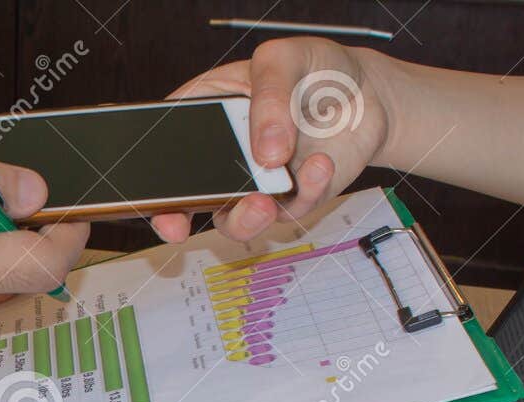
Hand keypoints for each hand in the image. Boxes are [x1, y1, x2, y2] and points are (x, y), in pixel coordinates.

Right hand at [150, 38, 392, 243]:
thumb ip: (268, 96)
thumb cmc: (316, 68)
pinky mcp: (291, 198)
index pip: (165, 153)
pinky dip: (305, 192)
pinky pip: (289, 210)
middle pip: (189, 199)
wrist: (369, 91)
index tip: (160, 206)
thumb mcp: (283, 58)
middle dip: (182, 218)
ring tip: (264, 198)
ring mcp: (256, 182)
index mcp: (206, 118)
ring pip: (234, 220)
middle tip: (189, 218)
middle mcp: (224, 157)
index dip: (153, 186)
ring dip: (245, 218)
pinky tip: (319, 166)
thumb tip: (265, 151)